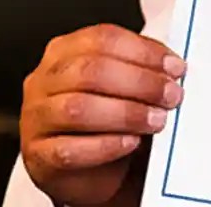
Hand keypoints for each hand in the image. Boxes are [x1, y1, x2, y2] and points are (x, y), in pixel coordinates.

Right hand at [20, 24, 186, 205]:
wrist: (91, 172)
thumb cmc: (108, 121)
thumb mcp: (122, 86)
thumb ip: (142, 70)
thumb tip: (172, 69)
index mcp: (64, 52)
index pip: (102, 39)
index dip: (143, 52)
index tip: (175, 68)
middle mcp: (44, 81)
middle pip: (90, 71)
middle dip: (140, 82)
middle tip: (171, 96)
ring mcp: (36, 119)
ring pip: (77, 109)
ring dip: (126, 114)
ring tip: (157, 121)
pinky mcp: (39, 156)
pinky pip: (69, 150)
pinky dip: (106, 145)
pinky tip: (131, 142)